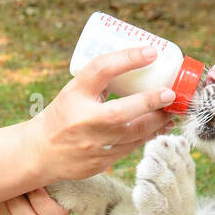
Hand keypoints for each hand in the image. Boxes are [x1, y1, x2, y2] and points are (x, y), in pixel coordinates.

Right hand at [26, 46, 176, 183]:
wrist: (41, 153)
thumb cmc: (64, 115)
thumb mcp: (75, 90)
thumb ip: (103, 81)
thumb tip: (144, 67)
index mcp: (75, 95)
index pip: (101, 69)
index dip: (128, 58)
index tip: (152, 52)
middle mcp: (84, 121)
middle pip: (122, 111)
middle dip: (151, 102)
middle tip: (171, 93)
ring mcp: (93, 145)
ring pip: (134, 134)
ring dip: (158, 122)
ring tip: (172, 111)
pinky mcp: (102, 162)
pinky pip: (132, 148)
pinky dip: (149, 135)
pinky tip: (160, 127)